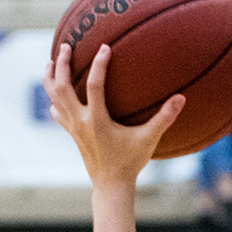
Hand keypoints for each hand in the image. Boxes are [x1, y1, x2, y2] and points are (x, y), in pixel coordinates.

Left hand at [43, 42, 185, 189]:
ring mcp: (73, 128)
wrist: (110, 185)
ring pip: (53, 97)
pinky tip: (56, 93)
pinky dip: (54, 99)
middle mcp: (80, 122)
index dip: (99, 64)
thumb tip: (181, 98)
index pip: (94, 85)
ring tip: (52, 61)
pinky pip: (57, 112)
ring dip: (50, 77)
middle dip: (62, 64)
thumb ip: (164, 118)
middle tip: (67, 45)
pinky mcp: (71, 133)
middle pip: (62, 86)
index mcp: (97, 121)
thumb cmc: (131, 162)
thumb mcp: (149, 140)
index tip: (104, 47)